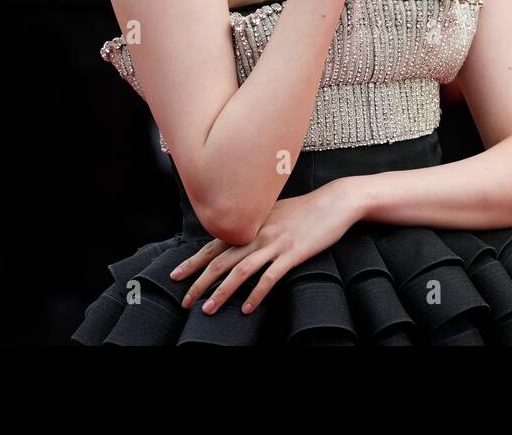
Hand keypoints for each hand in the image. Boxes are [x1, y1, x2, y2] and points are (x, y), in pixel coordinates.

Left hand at [170, 178, 362, 315]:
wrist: (334, 201)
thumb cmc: (305, 209)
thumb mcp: (273, 213)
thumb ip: (254, 226)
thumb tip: (237, 239)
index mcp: (251, 223)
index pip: (214, 245)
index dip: (194, 261)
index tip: (176, 275)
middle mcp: (257, 233)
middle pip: (221, 261)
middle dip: (199, 282)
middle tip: (185, 301)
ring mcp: (274, 243)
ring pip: (240, 271)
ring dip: (221, 293)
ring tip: (208, 310)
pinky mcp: (293, 253)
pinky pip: (270, 277)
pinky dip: (256, 295)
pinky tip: (247, 309)